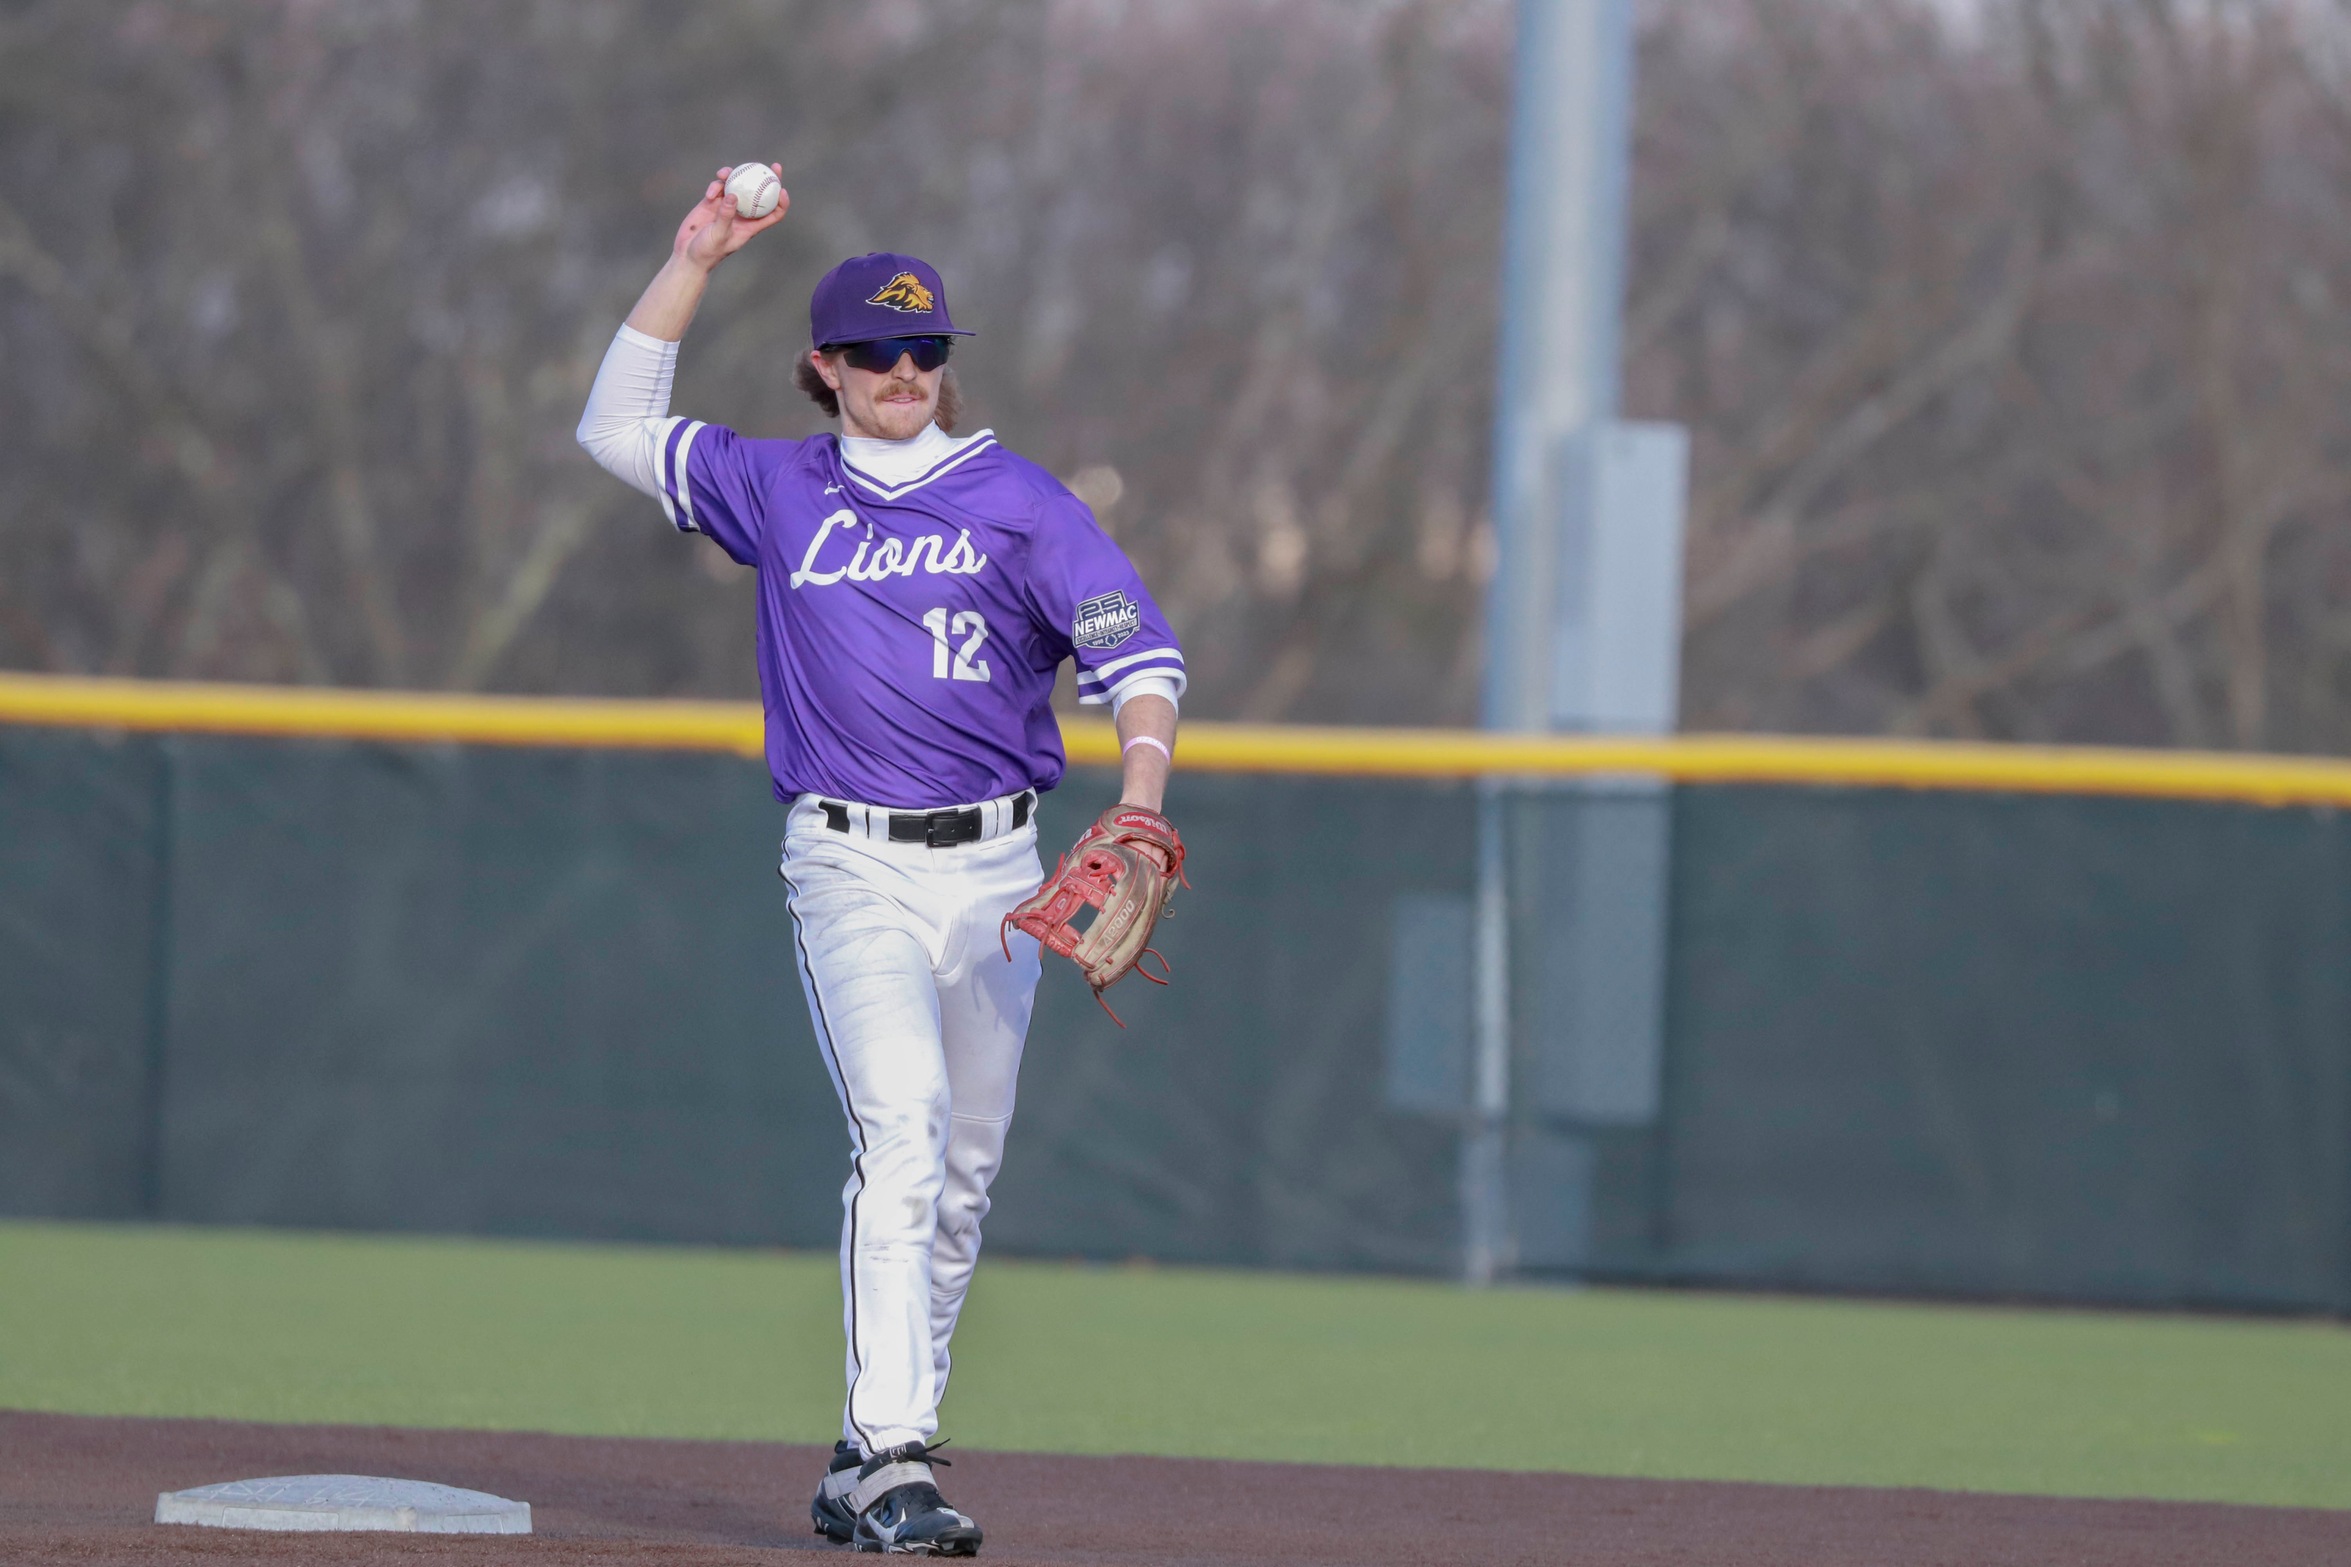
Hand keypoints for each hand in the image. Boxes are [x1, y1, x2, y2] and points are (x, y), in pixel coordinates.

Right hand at [672, 164, 788, 272]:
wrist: (688, 253)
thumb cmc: (707, 251)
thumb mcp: (718, 235)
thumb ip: (725, 216)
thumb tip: (733, 196)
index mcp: (750, 226)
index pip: (773, 213)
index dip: (781, 202)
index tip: (782, 189)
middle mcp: (741, 214)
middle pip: (759, 194)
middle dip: (767, 179)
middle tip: (772, 166)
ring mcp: (727, 207)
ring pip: (737, 185)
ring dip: (734, 176)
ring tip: (724, 174)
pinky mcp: (712, 202)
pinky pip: (718, 188)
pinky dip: (715, 187)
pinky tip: (710, 193)